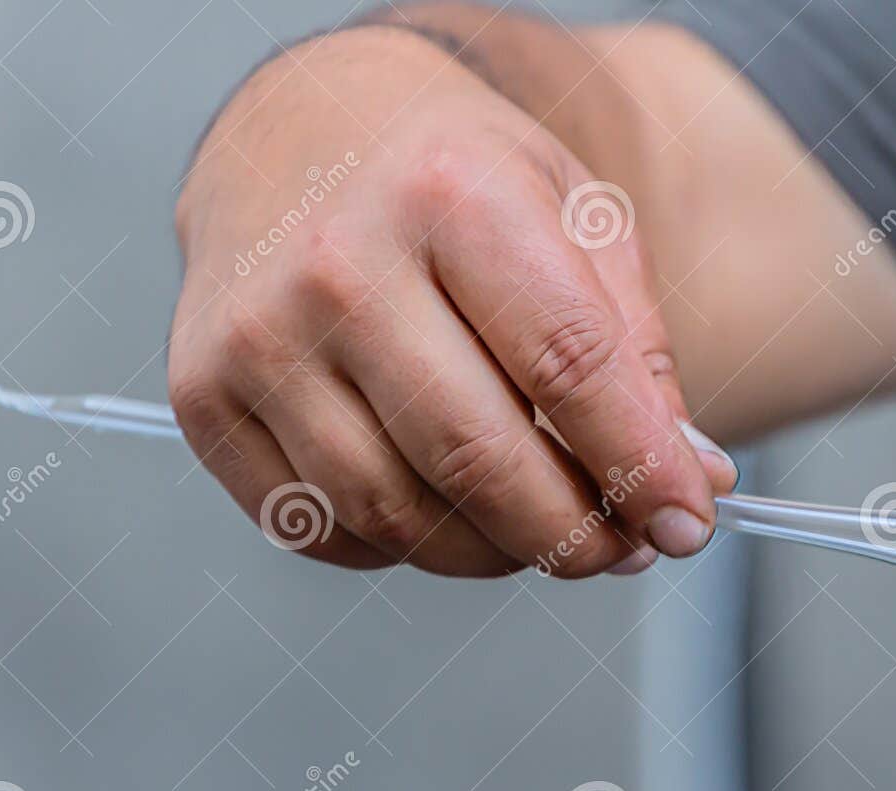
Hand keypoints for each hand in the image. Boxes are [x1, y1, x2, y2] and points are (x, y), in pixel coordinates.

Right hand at [169, 26, 734, 578]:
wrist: (305, 133)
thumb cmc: (455, 183)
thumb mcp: (577, 222)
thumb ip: (641, 357)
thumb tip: (690, 485)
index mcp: (450, 194)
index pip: (568, 367)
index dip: (640, 468)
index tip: (685, 524)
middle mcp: (336, 262)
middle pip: (479, 461)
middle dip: (573, 535)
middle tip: (620, 548)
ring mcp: (258, 337)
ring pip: (400, 517)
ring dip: (495, 552)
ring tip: (540, 526)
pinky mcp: (205, 398)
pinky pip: (327, 528)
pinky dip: (405, 545)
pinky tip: (443, 505)